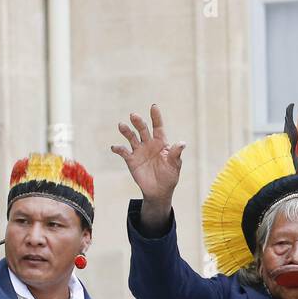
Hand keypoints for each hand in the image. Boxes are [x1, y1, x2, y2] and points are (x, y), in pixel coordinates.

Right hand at [111, 105, 184, 229]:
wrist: (159, 191)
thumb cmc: (169, 177)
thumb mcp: (175, 165)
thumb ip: (176, 154)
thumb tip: (182, 143)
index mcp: (161, 143)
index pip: (158, 127)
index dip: (156, 117)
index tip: (153, 107)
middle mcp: (149, 144)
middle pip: (143, 129)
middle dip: (138, 122)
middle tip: (134, 116)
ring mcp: (139, 151)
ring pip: (131, 137)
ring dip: (126, 131)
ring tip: (121, 125)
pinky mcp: (131, 160)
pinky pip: (123, 152)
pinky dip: (118, 149)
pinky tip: (115, 147)